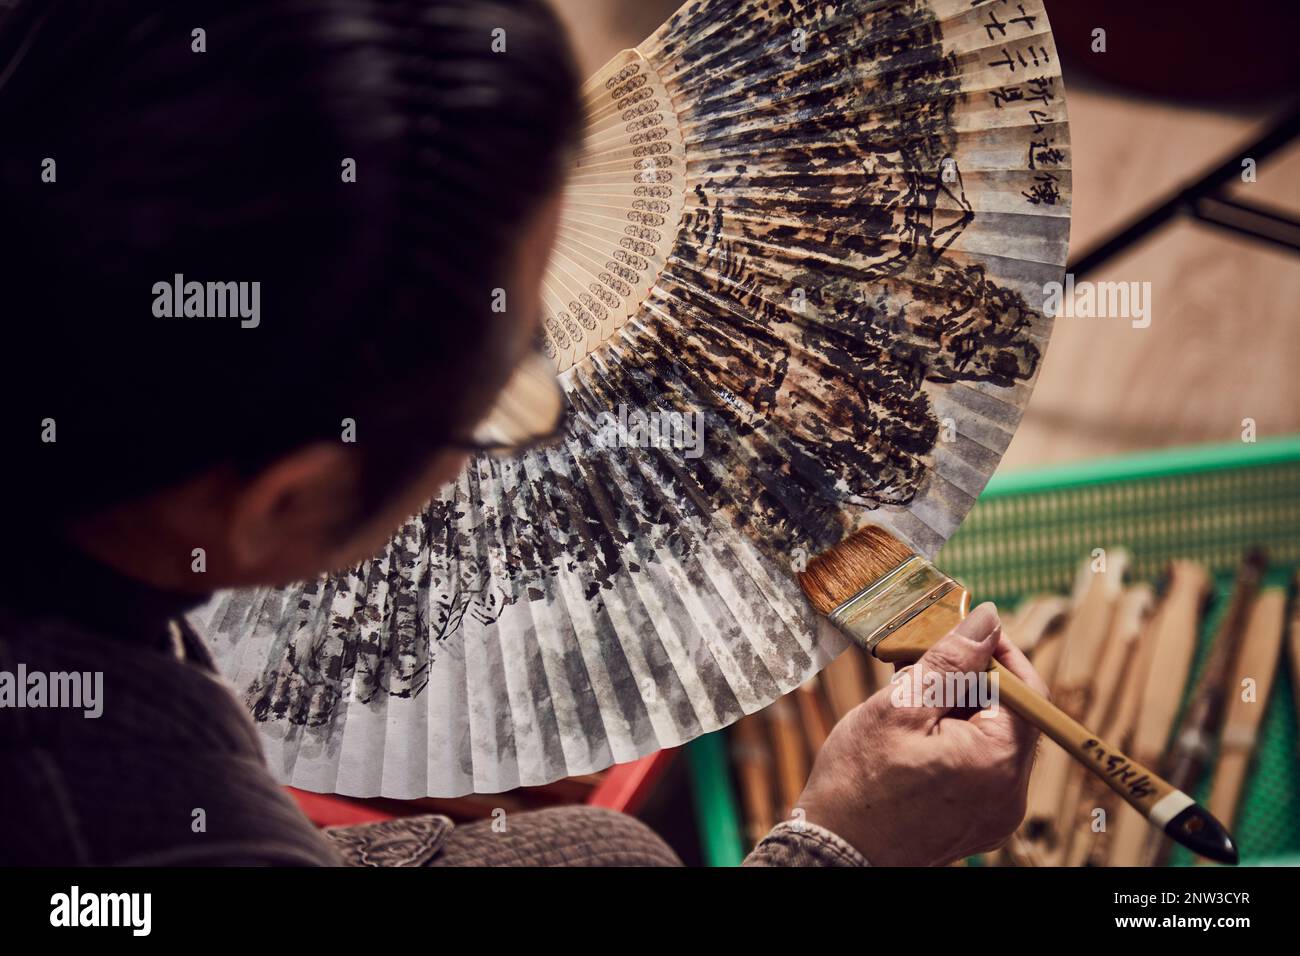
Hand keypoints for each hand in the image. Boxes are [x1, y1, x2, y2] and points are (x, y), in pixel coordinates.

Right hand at [796, 602, 1047, 865]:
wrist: (834, 852)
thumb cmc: (859, 782)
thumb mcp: (901, 706)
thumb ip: (950, 660)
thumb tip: (986, 618)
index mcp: (999, 762)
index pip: (1026, 690)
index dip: (997, 653)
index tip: (963, 629)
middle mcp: (1009, 793)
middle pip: (1007, 714)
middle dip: (970, 679)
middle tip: (924, 659)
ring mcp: (994, 813)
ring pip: (990, 738)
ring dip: (958, 707)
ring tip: (910, 693)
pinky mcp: (976, 822)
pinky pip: (978, 765)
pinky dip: (954, 739)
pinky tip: (914, 730)